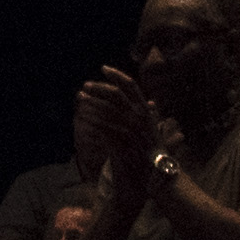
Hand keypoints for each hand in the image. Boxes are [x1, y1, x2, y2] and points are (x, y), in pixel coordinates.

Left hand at [73, 67, 152, 183]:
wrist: (158, 170)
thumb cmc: (156, 150)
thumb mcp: (156, 128)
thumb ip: (151, 115)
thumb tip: (151, 103)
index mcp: (145, 109)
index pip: (131, 85)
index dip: (117, 75)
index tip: (103, 68)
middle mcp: (138, 115)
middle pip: (115, 94)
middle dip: (99, 88)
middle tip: (85, 86)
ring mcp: (131, 127)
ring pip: (106, 109)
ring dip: (91, 102)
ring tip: (80, 99)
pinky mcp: (123, 139)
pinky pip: (103, 127)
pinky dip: (93, 121)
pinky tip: (83, 118)